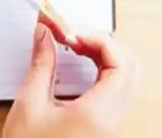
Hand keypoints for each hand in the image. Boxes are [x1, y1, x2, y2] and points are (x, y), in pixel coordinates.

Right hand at [4, 22, 141, 137]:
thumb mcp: (29, 105)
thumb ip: (41, 64)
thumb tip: (44, 35)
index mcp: (97, 115)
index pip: (121, 65)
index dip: (100, 41)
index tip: (75, 34)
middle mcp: (111, 121)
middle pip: (131, 69)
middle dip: (107, 45)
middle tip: (78, 37)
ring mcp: (110, 125)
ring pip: (127, 80)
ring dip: (108, 58)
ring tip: (78, 48)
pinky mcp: (104, 128)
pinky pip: (117, 92)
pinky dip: (105, 72)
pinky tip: (81, 66)